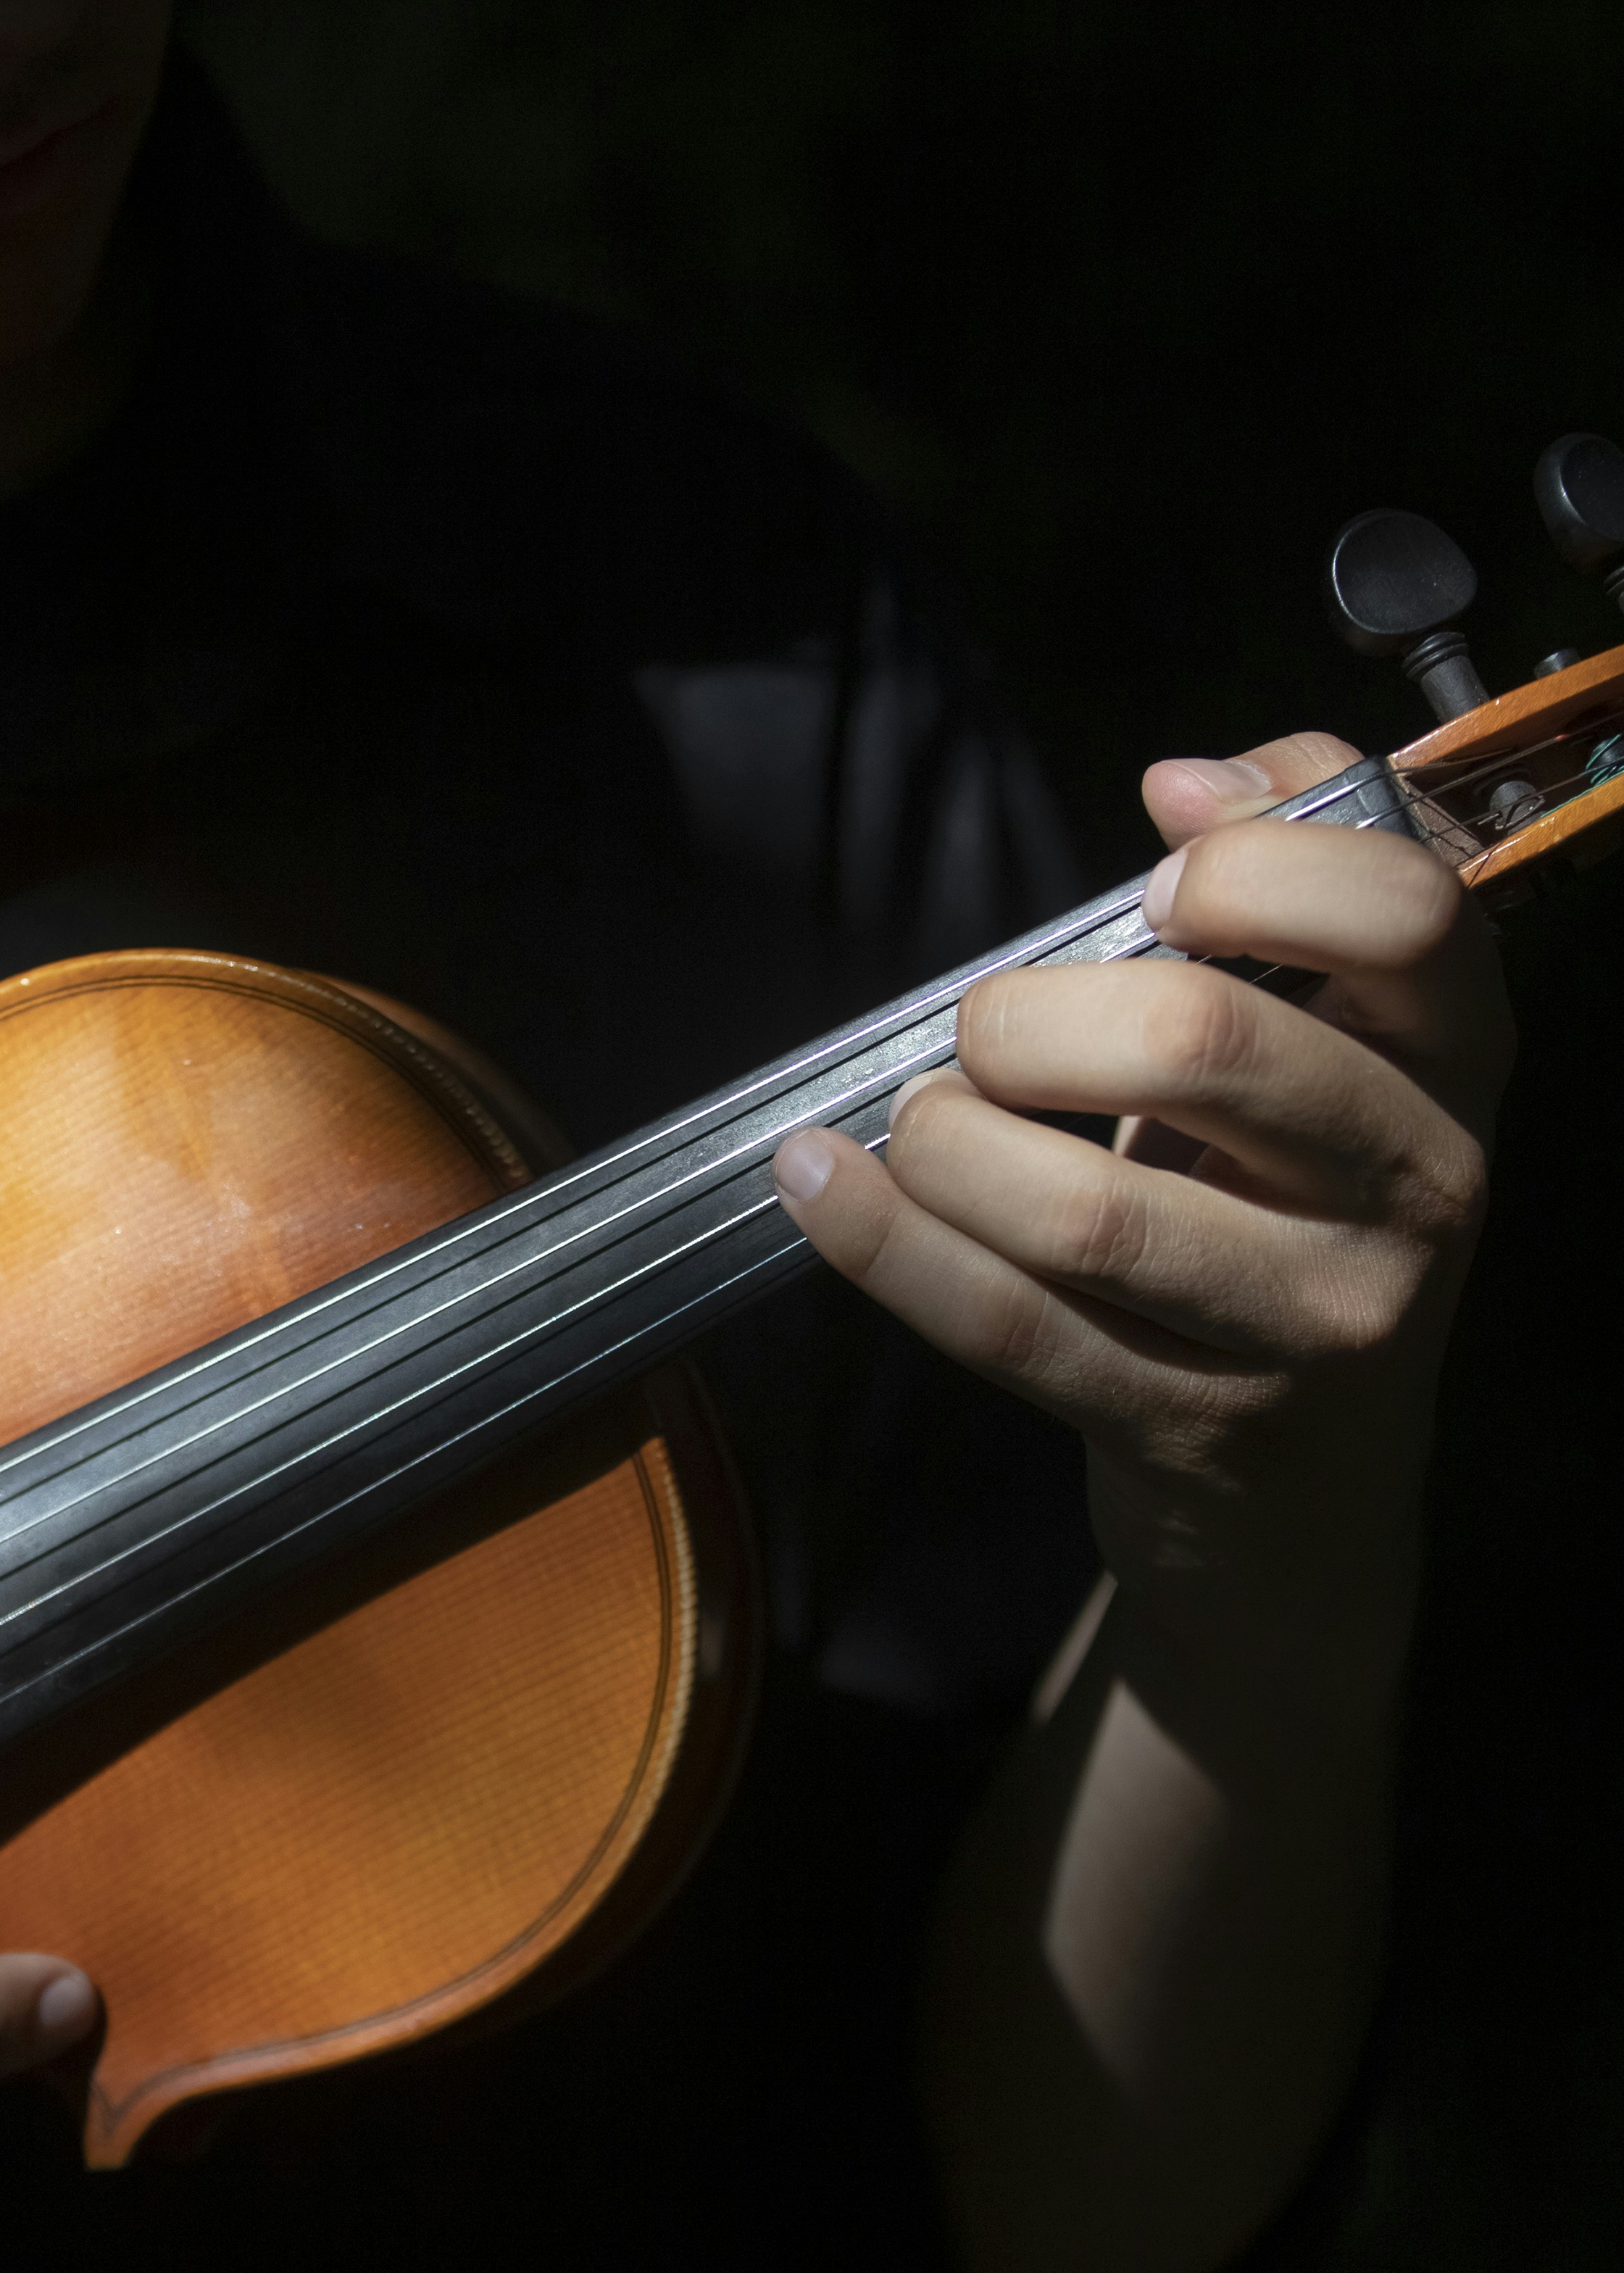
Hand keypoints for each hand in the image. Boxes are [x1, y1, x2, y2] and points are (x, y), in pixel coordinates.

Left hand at [770, 735, 1513, 1664]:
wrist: (1308, 1492)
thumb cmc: (1285, 1211)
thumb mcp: (1326, 1049)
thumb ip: (1289, 874)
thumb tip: (1186, 780)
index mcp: (1454, 1061)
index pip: (1406, 916)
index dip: (1258, 866)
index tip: (1156, 882)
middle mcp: (1415, 1188)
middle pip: (1205, 1045)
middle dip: (1036, 1017)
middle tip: (986, 1032)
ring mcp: (1315, 1323)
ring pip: (1092, 1211)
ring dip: (950, 1143)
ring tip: (917, 1121)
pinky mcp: (1196, 1428)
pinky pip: (1012, 1325)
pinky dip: (887, 1243)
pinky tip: (817, 1180)